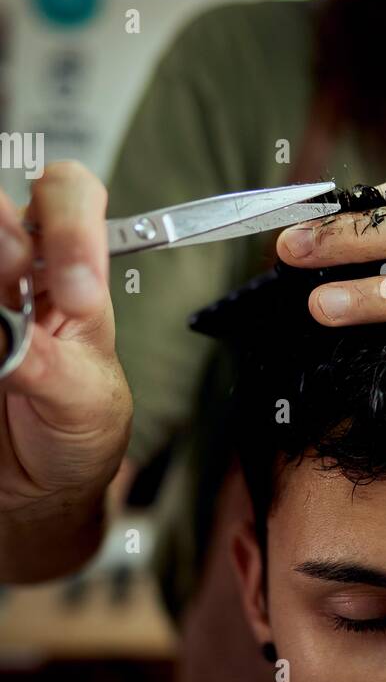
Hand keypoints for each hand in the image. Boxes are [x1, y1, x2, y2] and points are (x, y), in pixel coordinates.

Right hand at [0, 161, 131, 514]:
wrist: (39, 484)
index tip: (75, 288)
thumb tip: (15, 337)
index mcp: (69, 268)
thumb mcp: (83, 401)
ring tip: (2, 329)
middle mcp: (12, 267)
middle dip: (5, 237)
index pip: (70, 198)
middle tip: (13, 277)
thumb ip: (49, 365)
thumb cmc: (76, 427)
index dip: (71, 225)